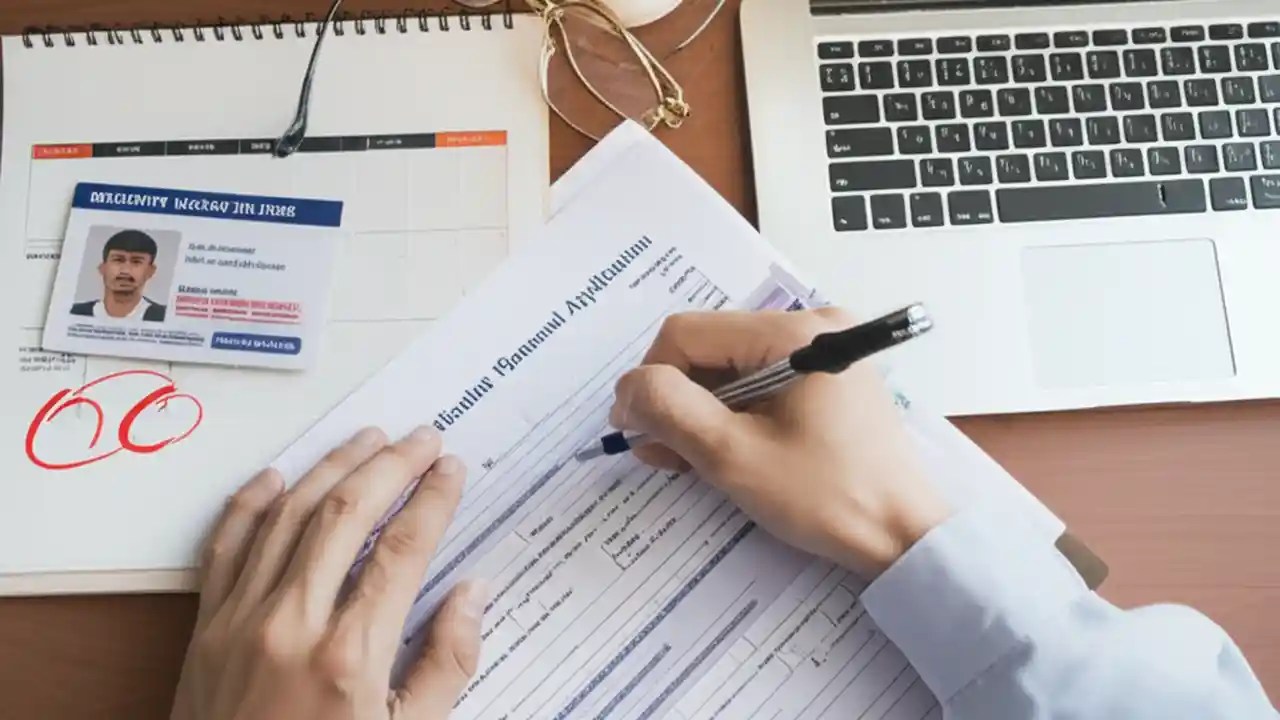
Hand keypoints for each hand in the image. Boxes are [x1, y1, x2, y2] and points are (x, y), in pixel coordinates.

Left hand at [171, 427, 485, 719]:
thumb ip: (445, 666)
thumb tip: (472, 596)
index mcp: (348, 658)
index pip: (403, 549)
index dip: (434, 500)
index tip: (453, 471)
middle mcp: (290, 625)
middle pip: (346, 512)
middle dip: (391, 464)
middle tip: (422, 439)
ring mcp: (240, 620)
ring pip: (288, 513)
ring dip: (332, 466)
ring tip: (368, 439)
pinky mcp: (204, 627)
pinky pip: (227, 544)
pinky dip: (251, 501)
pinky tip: (277, 475)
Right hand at [610, 309, 951, 577]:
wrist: (906, 536)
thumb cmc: (826, 496)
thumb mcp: (733, 455)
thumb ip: (669, 410)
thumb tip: (628, 389)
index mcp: (793, 333)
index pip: (687, 333)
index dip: (649, 380)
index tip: (634, 430)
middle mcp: (813, 326)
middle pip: (710, 348)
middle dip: (676, 400)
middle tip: (658, 452)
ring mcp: (826, 351)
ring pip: (732, 368)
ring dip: (701, 412)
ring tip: (685, 460)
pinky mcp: (831, 379)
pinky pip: (762, 383)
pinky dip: (734, 415)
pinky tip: (719, 451)